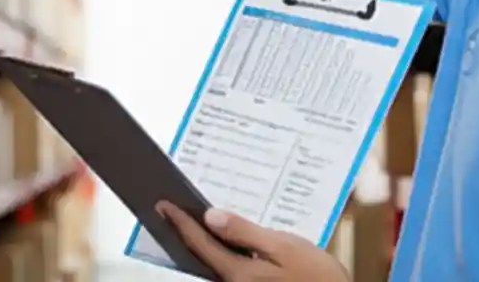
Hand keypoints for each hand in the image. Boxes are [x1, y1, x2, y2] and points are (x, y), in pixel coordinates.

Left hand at [157, 202, 350, 281]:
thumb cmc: (317, 277)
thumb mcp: (285, 247)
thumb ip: (245, 232)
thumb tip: (211, 217)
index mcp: (238, 274)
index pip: (199, 243)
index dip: (179, 222)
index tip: (162, 204)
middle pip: (199, 256)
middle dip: (183, 231)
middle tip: (168, 208)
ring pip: (210, 263)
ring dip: (199, 242)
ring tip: (187, 218)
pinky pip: (224, 269)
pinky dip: (216, 252)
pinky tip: (218, 238)